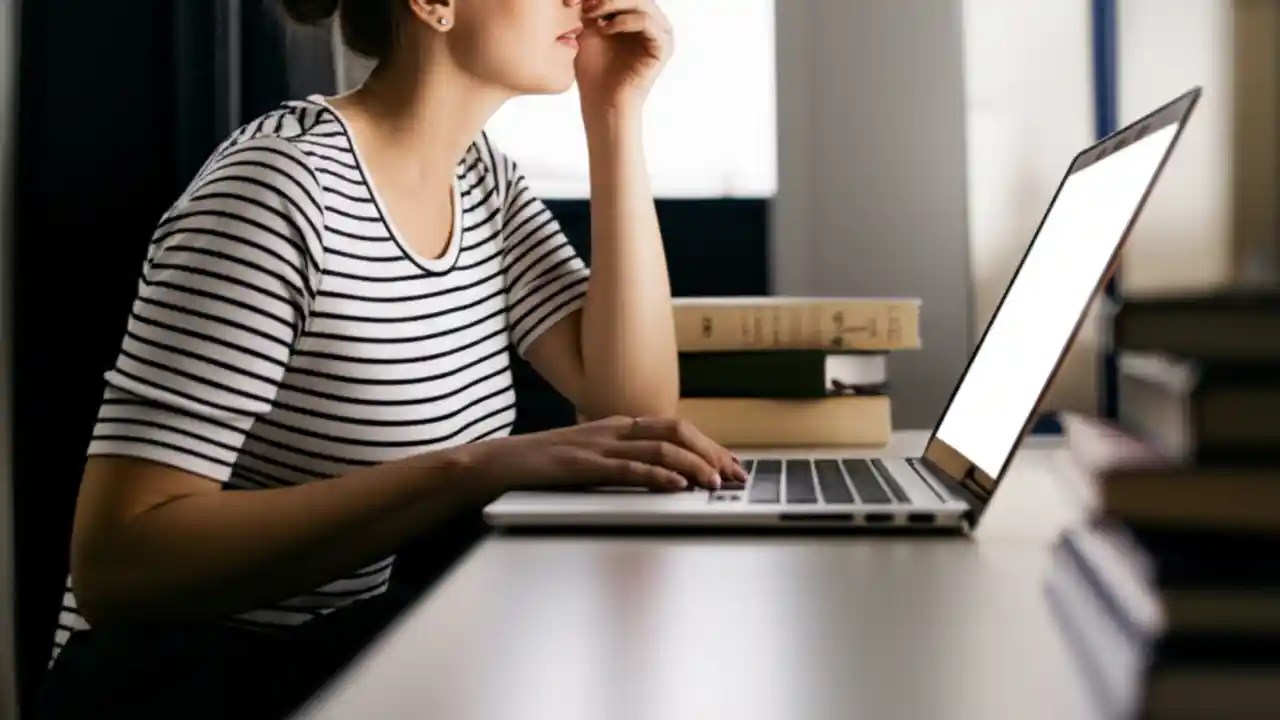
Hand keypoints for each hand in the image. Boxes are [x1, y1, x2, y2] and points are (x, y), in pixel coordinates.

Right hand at [460, 415, 746, 492]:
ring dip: (693, 465)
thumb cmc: (543, 467)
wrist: (497, 464)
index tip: (733, 465)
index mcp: (618, 427)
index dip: (709, 445)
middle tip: (736, 476)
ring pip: (659, 446)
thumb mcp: (592, 461)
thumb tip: (664, 479)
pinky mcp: (583, 464)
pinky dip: (657, 475)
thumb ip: (624, 464)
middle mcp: (614, 430)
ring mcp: (599, 445)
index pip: (675, 428)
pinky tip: (676, 485)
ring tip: (715, 483)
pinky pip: (628, 468)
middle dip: (712, 452)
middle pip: (676, 430)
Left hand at [575, 0, 672, 113]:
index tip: (574, 1)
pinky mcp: (663, 47)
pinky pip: (647, 22)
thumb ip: (593, 5)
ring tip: (592, 15)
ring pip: (641, 2)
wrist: (602, 101)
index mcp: (638, 15)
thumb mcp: (588, 28)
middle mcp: (653, 21)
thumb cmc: (593, 70)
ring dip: (613, 3)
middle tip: (585, 4)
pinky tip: (604, 30)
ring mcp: (661, 33)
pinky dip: (624, 21)